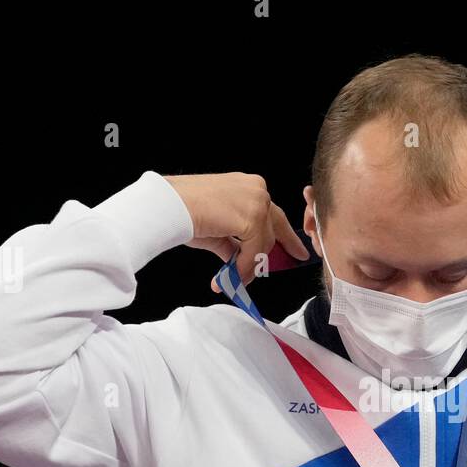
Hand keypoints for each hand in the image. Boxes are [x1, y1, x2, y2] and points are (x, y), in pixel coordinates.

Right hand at [161, 172, 309, 290]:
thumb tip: (240, 263)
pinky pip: (254, 251)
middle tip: (257, 275)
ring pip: (263, 243)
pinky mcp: (252, 218)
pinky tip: (231, 273)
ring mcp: (257, 202)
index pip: (274, 215)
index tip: (298, 252)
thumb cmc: (184, 211)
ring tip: (234, 279)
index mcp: (249, 187)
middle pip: (272, 231)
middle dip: (264, 257)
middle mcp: (257, 190)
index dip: (287, 237)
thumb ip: (234, 243)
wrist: (168, 206)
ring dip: (249, 265)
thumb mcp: (217, 229)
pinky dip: (243, 266)